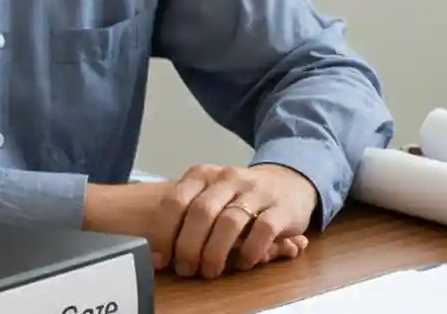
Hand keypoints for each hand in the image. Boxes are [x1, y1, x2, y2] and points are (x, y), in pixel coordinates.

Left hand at [81, 178, 309, 277]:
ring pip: (229, 222)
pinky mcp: (281, 208)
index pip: (176, 201)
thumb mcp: (210, 195)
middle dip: (189, 247)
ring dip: (215, 253)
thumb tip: (156, 254)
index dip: (164, 233)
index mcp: (204, 175)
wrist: (289, 182)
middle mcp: (228, 178)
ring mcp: (256, 191)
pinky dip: (249, 252)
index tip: (161, 258)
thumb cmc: (239, 196)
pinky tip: (243, 264)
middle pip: (200, 213)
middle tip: (187, 270)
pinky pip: (262, 231)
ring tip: (210, 271)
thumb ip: (186, 217)